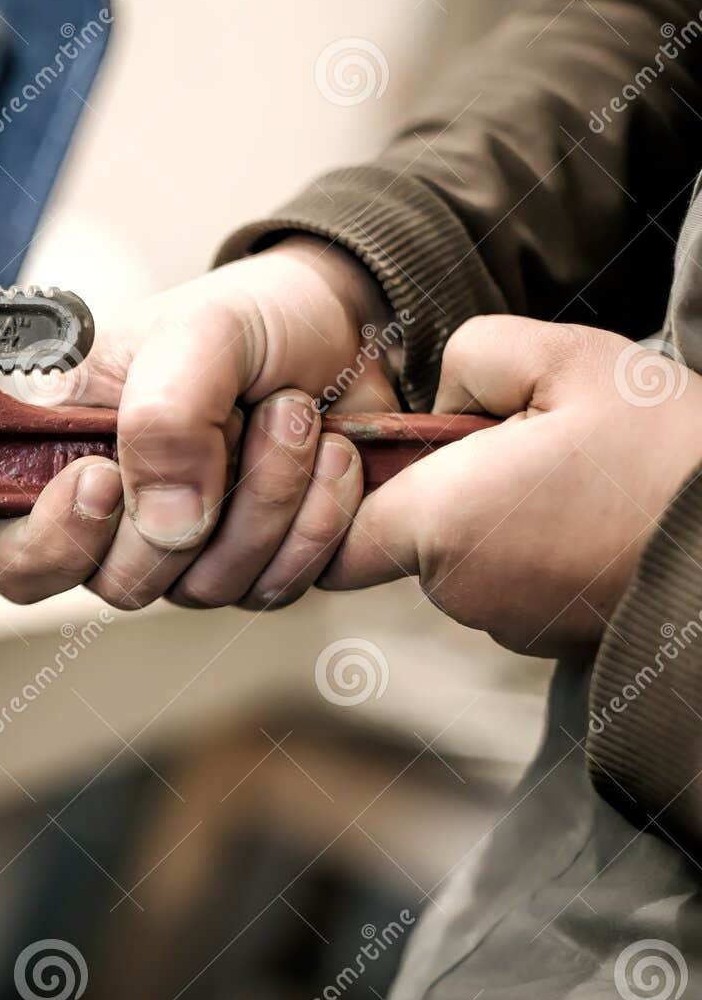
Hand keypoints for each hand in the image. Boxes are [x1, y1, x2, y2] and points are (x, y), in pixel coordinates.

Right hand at [0, 236, 398, 609]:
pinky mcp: (260, 569)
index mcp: (60, 462)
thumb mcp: (195, 332)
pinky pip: (278, 587)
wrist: (344, 323)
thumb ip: (162, 420)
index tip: (104, 477)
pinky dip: (317, 522)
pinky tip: (333, 455)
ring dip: (268, 498)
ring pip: (208, 589)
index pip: (17, 558)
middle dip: (195, 504)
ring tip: (296, 413)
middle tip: (245, 415)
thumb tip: (167, 528)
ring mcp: (187, 558)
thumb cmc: (245, 317)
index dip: (57, 539)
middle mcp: (115, 525)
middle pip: (123, 584)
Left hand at [323, 316, 701, 656]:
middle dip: (445, 488)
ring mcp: (507, 625)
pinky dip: (537, 551)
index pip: (336, 537)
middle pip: (406, 538)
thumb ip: (473, 357)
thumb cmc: (663, 448)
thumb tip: (440, 400)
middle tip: (523, 442)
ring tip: (573, 478)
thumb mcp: (568, 358)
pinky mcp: (552, 642)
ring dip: (496, 518)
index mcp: (439, 521)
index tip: (399, 454)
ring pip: (463, 561)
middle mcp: (457, 590)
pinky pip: (514, 585)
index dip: (351, 497)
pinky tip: (594, 516)